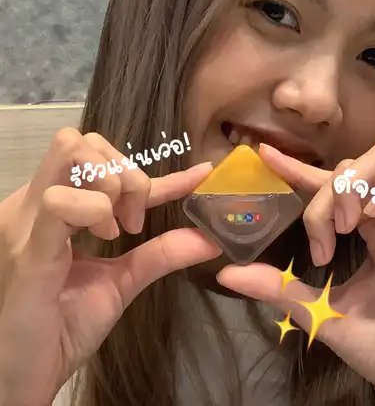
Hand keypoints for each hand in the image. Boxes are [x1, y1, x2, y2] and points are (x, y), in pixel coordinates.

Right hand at [0, 128, 221, 405]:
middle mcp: (33, 203)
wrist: (22, 376)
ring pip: (72, 152)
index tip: (201, 174)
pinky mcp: (27, 249)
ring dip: (113, 183)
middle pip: (83, 141)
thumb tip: (210, 238)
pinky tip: (106, 236)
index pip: (106, 165)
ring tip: (120, 229)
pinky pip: (60, 200)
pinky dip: (95, 208)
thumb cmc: (63, 326)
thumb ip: (162, 253)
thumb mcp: (123, 280)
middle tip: (136, 218)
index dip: (157, 167)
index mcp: (53, 208)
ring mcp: (26, 221)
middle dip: (126, 170)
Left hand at [217, 140, 374, 405]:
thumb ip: (281, 287)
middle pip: (357, 163)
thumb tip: (226, 273)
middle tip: (328, 231)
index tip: (265, 155)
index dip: (299, 167)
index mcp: (367, 230)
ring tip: (352, 223)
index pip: (330, 184)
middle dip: (331, 189)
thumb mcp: (322, 312)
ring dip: (360, 181)